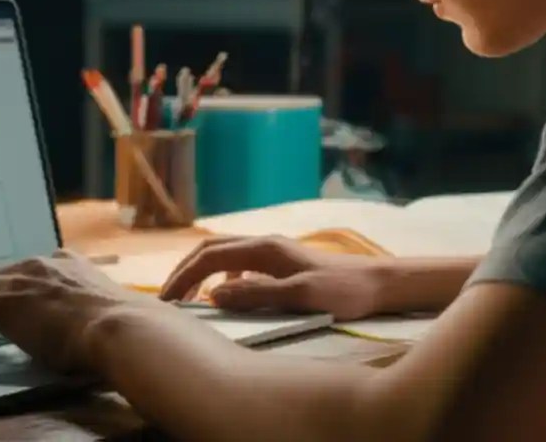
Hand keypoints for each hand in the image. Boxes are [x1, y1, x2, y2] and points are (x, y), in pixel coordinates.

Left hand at [0, 250, 161, 373]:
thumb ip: (98, 309)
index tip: (20, 313)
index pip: (29, 268)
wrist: (120, 328)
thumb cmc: (124, 327)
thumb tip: (107, 327)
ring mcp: (18, 281)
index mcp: (67, 262)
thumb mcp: (108, 309)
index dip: (17, 290)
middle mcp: (39, 264)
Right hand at [158, 236, 384, 320]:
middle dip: (185, 272)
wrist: (379, 283)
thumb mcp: (299, 296)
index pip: (209, 256)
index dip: (183, 276)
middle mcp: (265, 245)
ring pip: (224, 256)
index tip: (166, 300)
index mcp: (265, 249)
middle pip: (211, 250)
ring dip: (201, 274)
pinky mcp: (282, 264)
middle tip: (167, 299)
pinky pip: (239, 266)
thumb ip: (256, 295)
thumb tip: (213, 295)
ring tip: (188, 299)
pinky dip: (221, 278)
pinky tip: (224, 297)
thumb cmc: (343, 290)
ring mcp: (273, 254)